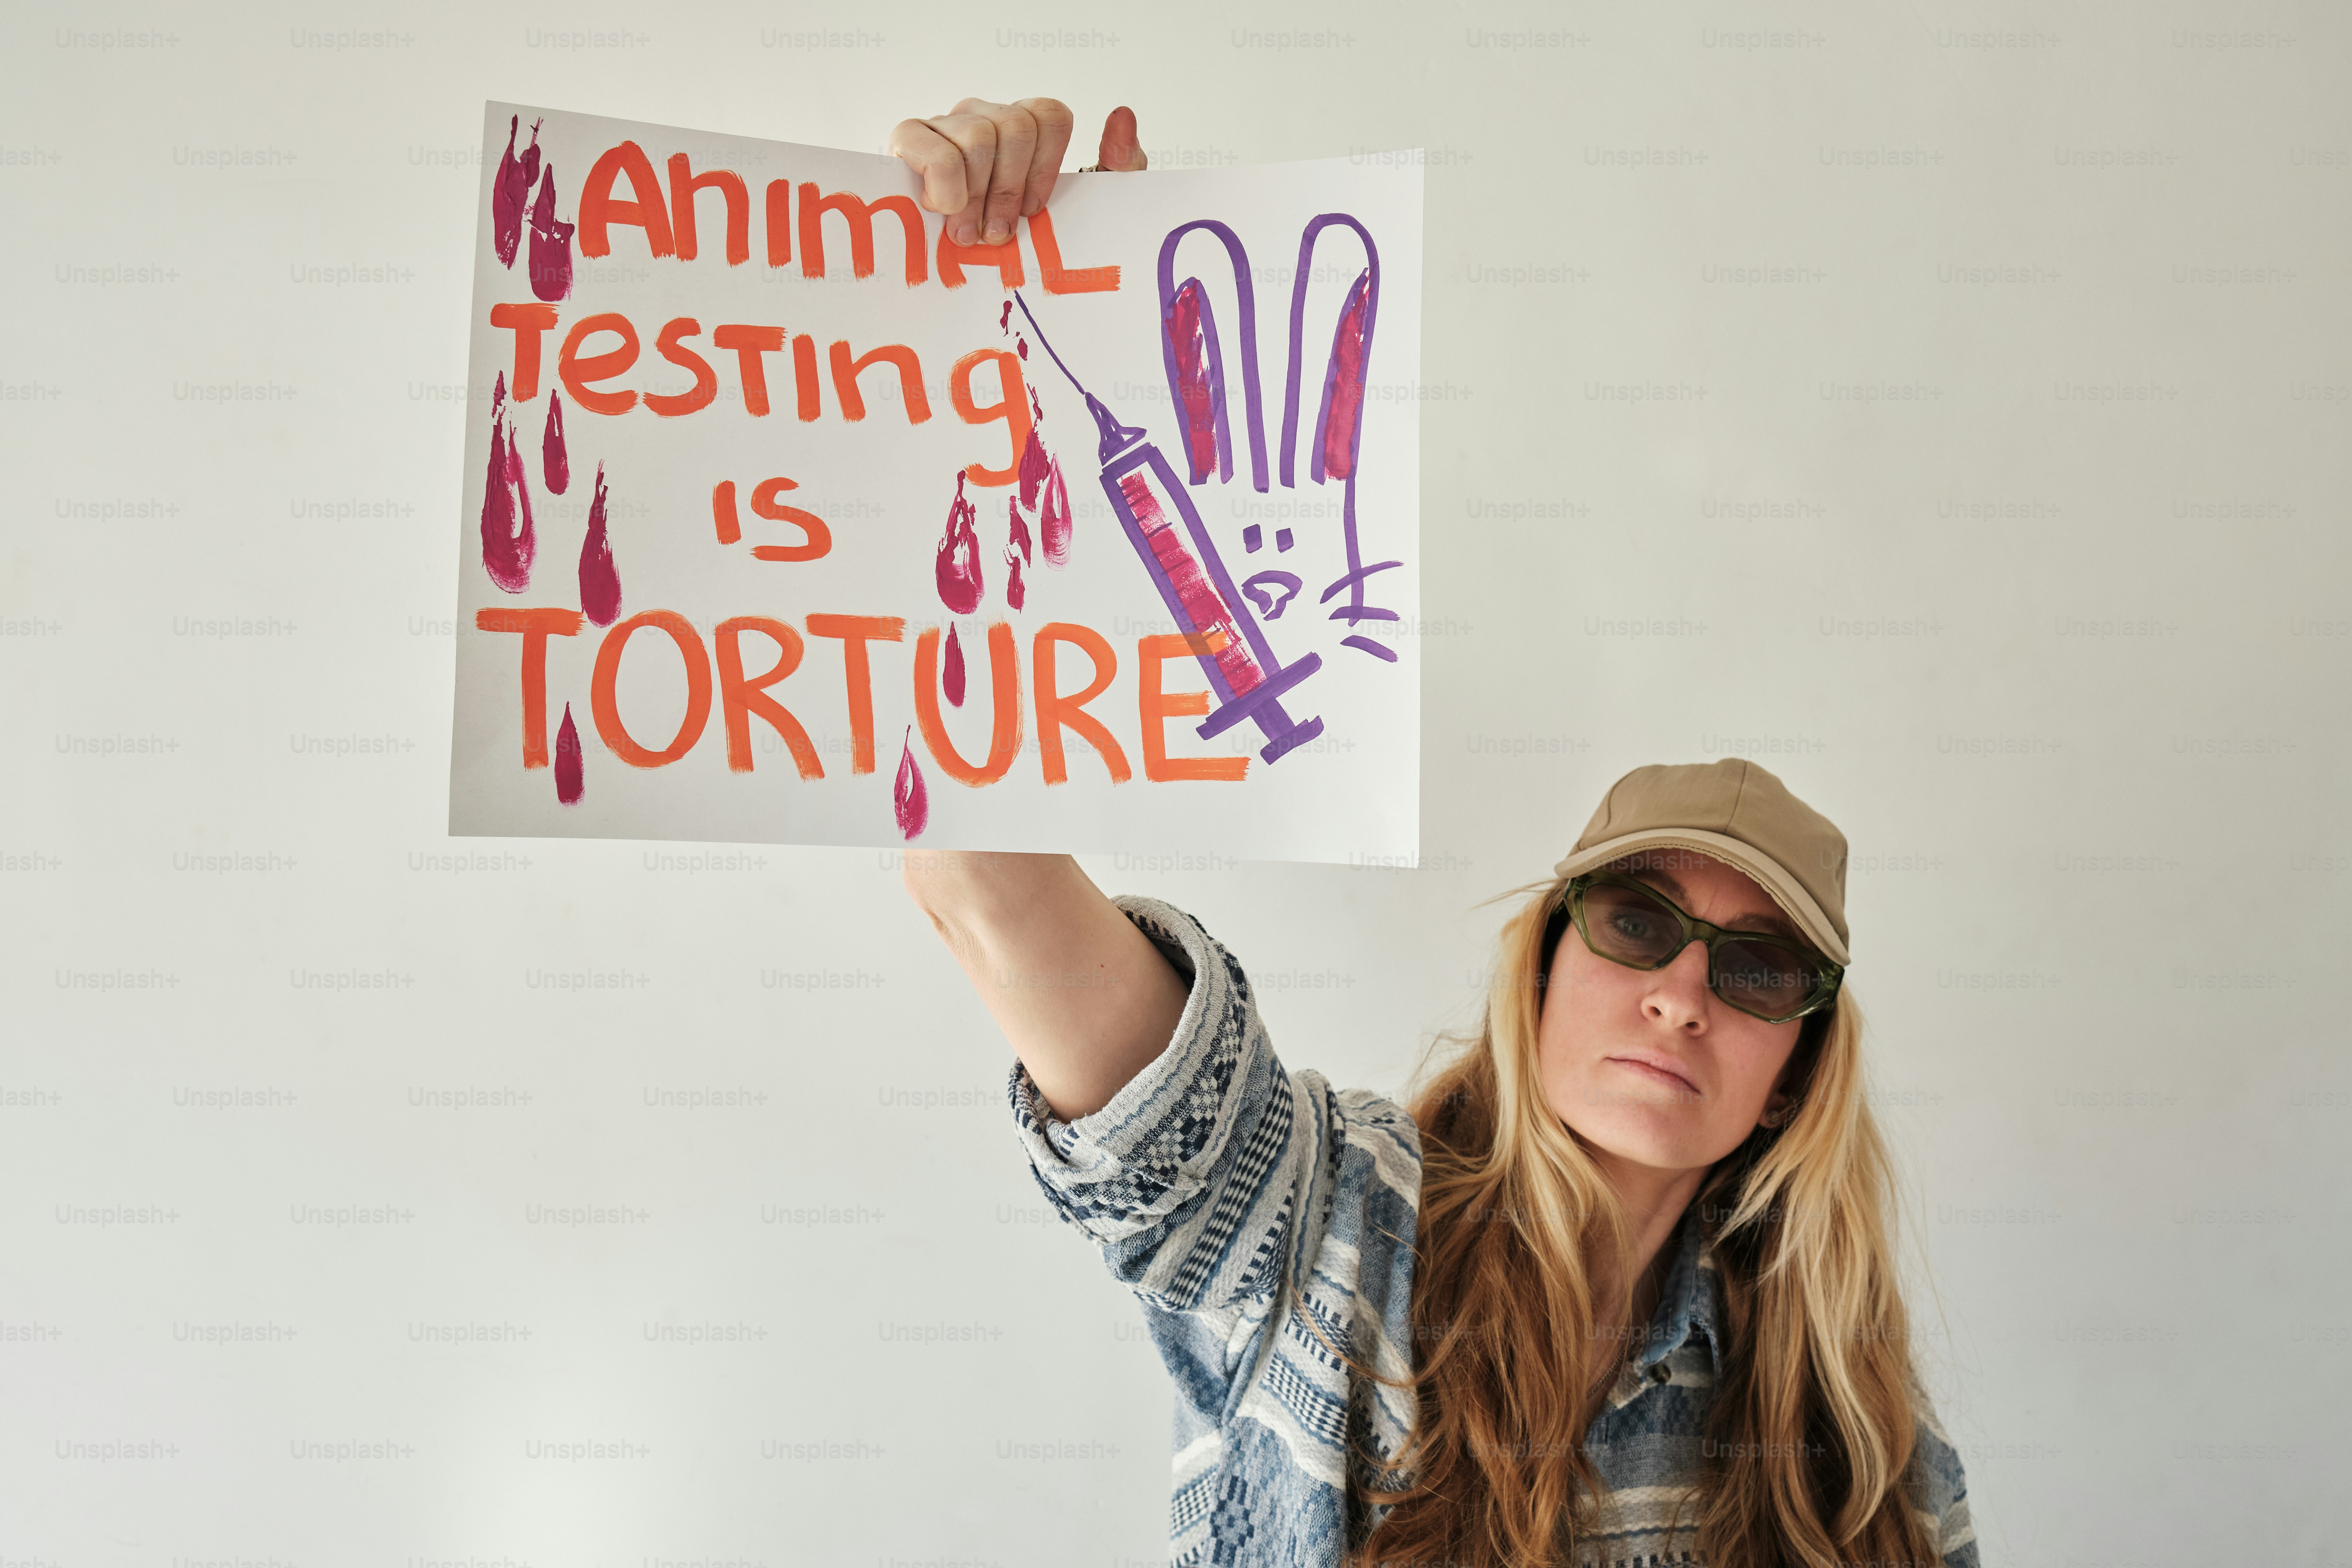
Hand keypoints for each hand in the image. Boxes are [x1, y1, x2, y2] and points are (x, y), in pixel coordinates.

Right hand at [888, 100, 1149, 248]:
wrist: (954, 282)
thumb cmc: (1012, 242)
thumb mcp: (1076, 213)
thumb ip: (1116, 167)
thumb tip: (1123, 115)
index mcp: (1023, 128)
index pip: (1049, 115)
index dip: (1047, 166)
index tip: (1035, 210)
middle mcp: (983, 116)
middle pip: (1014, 126)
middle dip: (1010, 189)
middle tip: (998, 233)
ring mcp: (944, 124)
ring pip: (977, 137)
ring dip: (976, 197)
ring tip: (968, 234)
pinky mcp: (907, 139)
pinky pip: (932, 146)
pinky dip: (943, 185)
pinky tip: (940, 210)